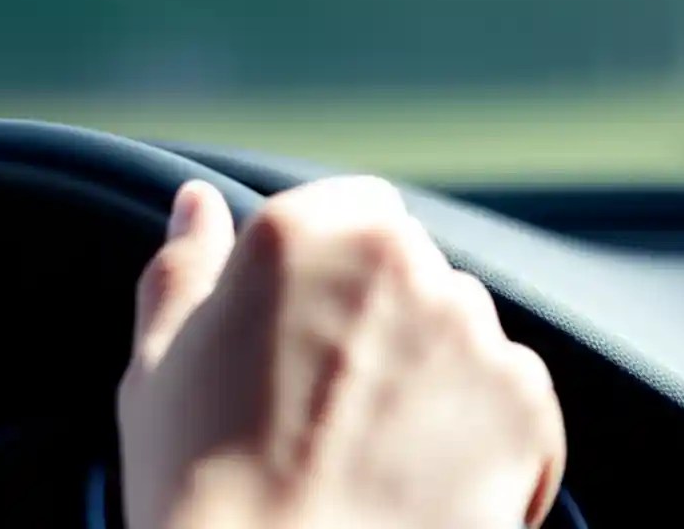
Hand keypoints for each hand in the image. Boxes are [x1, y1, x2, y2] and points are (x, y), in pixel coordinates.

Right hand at [118, 177, 565, 528]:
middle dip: (388, 316)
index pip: (357, 206)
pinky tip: (421, 481)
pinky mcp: (523, 401)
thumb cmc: (197, 481)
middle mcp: (392, 260)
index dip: (339, 271)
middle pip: (414, 268)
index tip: (314, 329)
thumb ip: (185, 267)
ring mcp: (466, 329)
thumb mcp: (160, 362)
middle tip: (334, 401)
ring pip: (466, 329)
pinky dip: (485, 433)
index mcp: (297, 234)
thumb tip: (198, 202)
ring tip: (376, 450)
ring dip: (437, 369)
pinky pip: (516, 397)